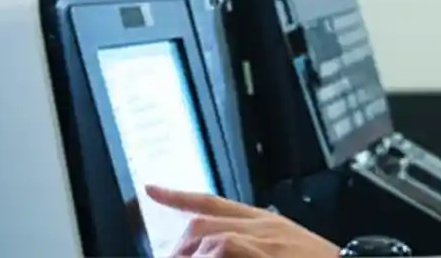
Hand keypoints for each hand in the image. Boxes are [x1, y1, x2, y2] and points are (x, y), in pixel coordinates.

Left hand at [146, 185, 340, 257]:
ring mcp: (266, 242)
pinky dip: (208, 253)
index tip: (152, 188)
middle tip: (168, 256)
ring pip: (209, 235)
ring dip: (189, 253)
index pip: (214, 201)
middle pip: (203, 221)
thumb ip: (257, 244)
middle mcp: (263, 228)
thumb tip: (224, 246)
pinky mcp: (267, 254)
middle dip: (179, 244)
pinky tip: (203, 257)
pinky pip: (225, 244)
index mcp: (266, 223)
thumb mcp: (289, 248)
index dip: (180, 195)